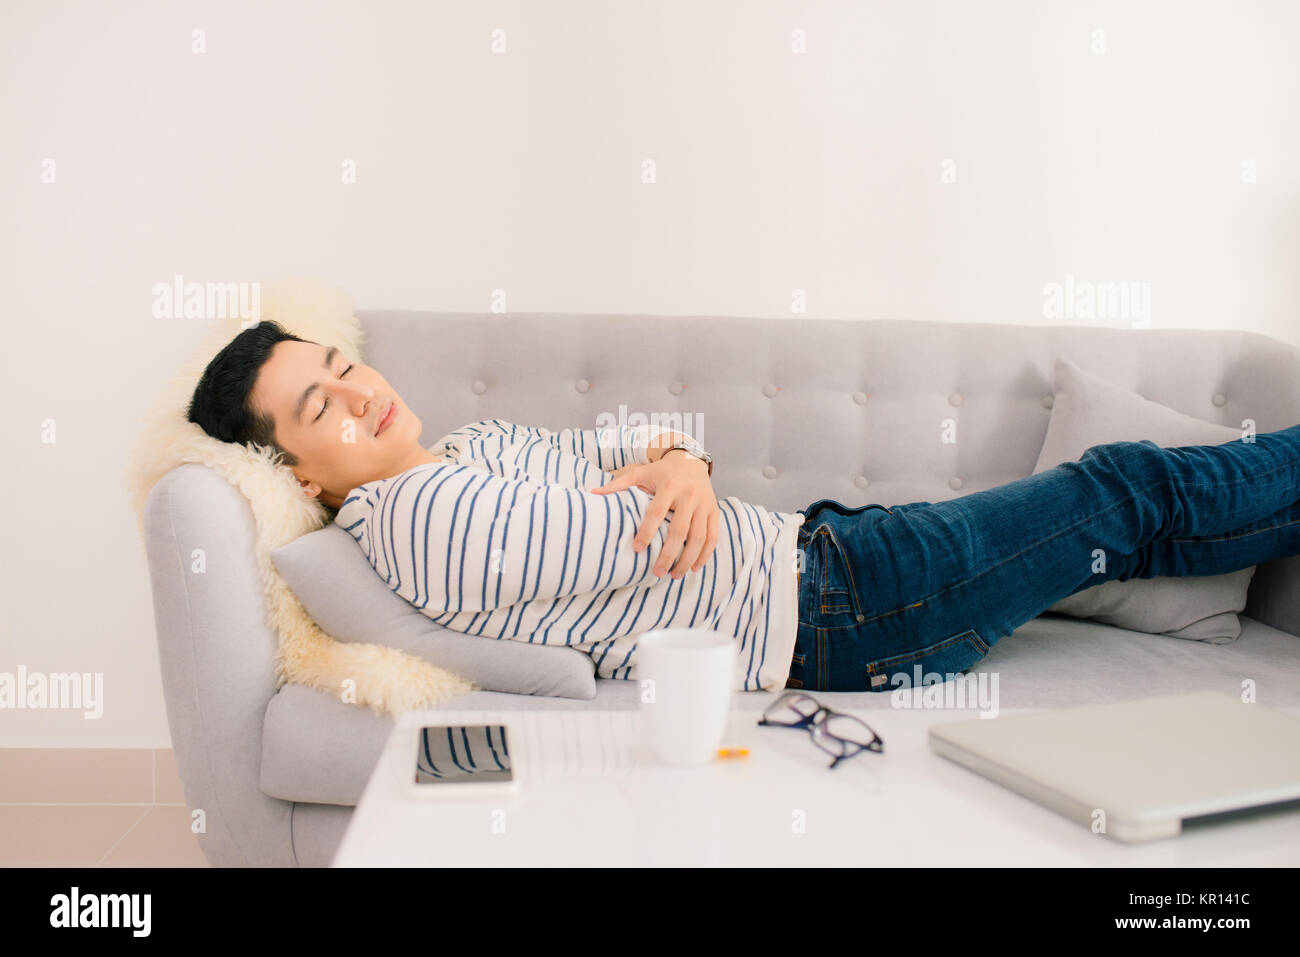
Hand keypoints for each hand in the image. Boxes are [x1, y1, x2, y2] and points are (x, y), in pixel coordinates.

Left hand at [591, 453, 719, 577]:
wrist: (692, 461)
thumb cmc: (662, 471)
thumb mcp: (640, 472)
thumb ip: (619, 484)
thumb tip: (594, 494)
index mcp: (669, 486)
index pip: (657, 512)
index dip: (647, 532)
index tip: (637, 549)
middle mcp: (689, 495)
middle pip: (680, 530)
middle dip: (669, 554)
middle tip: (657, 572)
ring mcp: (704, 505)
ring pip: (699, 537)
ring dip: (687, 559)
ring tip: (674, 575)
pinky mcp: (714, 511)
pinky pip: (713, 536)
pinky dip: (705, 554)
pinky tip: (694, 567)